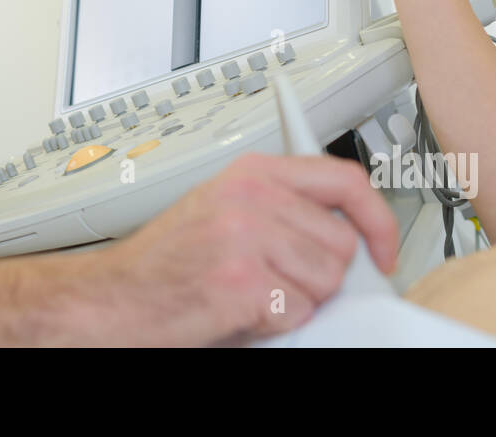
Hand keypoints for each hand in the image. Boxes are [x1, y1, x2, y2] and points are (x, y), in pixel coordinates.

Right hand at [94, 152, 398, 345]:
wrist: (112, 297)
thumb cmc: (163, 261)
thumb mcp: (222, 211)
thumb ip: (282, 209)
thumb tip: (350, 237)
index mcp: (252, 172)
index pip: (345, 180)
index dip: (378, 219)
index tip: (384, 249)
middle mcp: (251, 197)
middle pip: (342, 243)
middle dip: (321, 274)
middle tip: (281, 282)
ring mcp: (246, 237)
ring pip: (325, 281)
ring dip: (296, 301)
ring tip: (252, 293)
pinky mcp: (241, 282)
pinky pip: (296, 312)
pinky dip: (273, 323)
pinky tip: (236, 308)